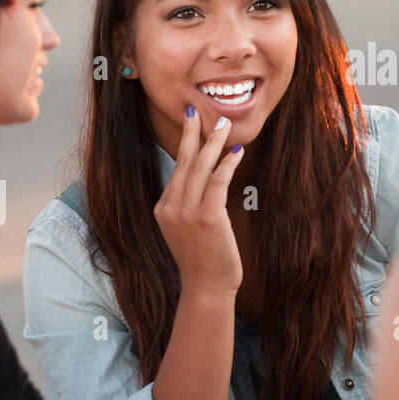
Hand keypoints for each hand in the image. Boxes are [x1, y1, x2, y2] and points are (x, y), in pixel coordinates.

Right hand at [154, 107, 244, 296]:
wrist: (206, 288)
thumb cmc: (202, 262)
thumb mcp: (186, 231)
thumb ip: (187, 208)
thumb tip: (203, 185)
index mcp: (162, 209)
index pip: (176, 170)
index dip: (186, 146)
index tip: (192, 125)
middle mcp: (170, 207)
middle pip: (183, 162)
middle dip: (192, 133)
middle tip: (197, 111)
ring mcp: (186, 212)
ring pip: (199, 167)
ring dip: (212, 142)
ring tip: (222, 124)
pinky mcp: (206, 217)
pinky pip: (216, 181)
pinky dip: (227, 163)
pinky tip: (236, 151)